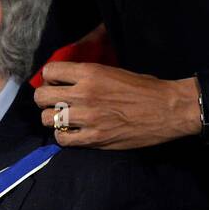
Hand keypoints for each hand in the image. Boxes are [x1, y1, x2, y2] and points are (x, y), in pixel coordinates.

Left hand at [34, 62, 201, 148]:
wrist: (167, 109)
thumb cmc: (144, 88)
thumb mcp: (112, 70)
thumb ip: (87, 75)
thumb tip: (67, 79)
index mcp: (89, 73)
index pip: (49, 71)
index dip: (50, 78)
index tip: (57, 83)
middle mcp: (84, 94)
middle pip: (41, 97)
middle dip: (45, 99)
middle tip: (56, 102)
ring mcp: (88, 118)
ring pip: (47, 119)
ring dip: (53, 119)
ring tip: (64, 118)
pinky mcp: (95, 138)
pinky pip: (63, 139)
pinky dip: (64, 136)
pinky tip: (73, 132)